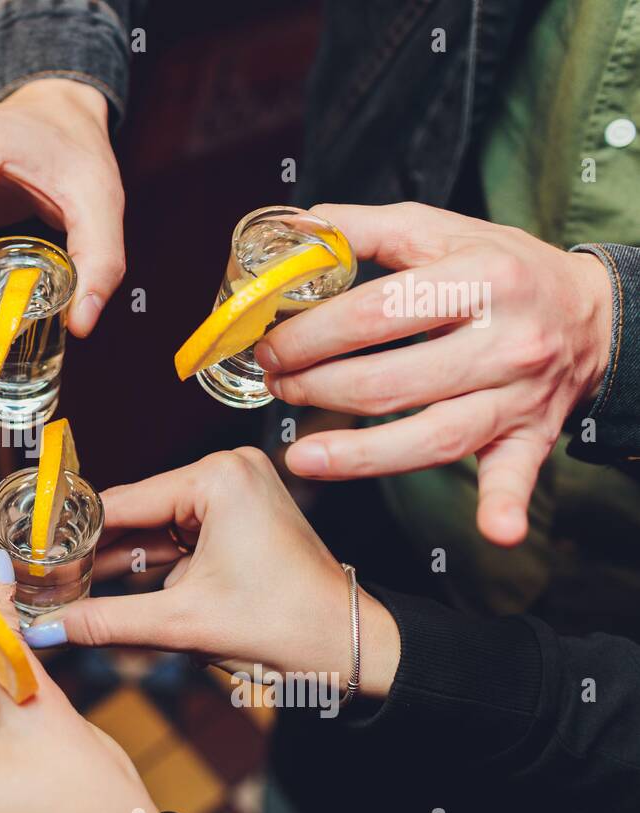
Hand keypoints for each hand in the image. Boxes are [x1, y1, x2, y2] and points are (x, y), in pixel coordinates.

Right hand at [22, 448, 401, 696]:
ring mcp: (237, 493)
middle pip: (138, 512)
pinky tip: (116, 586)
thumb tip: (47, 627)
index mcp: (218, 478)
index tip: (32, 552)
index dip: (73, 533)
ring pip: (157, 527)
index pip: (123, 502)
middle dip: (96, 550)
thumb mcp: (184, 623)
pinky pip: (182, 536)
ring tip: (72, 586)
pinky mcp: (241, 518)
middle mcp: (228, 472)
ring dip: (122, 560)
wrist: (352, 647)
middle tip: (46, 577)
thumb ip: (107, 621)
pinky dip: (154, 563)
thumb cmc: (288, 624)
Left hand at [253, 202, 613, 546]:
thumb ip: (362, 229)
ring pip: (433, 435)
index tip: (272, 345)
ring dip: (360, 453)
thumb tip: (293, 231)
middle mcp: (504, 339)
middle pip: (393, 380)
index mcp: (479, 278)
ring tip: (302, 455)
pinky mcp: (531, 435)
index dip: (313, 334)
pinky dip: (507, 506)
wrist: (591, 312)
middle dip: (319, 388)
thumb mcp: (437, 230)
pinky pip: (518, 475)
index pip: (377, 312)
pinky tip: (495, 532)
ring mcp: (519, 394)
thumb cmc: (499, 269)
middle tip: (278, 387)